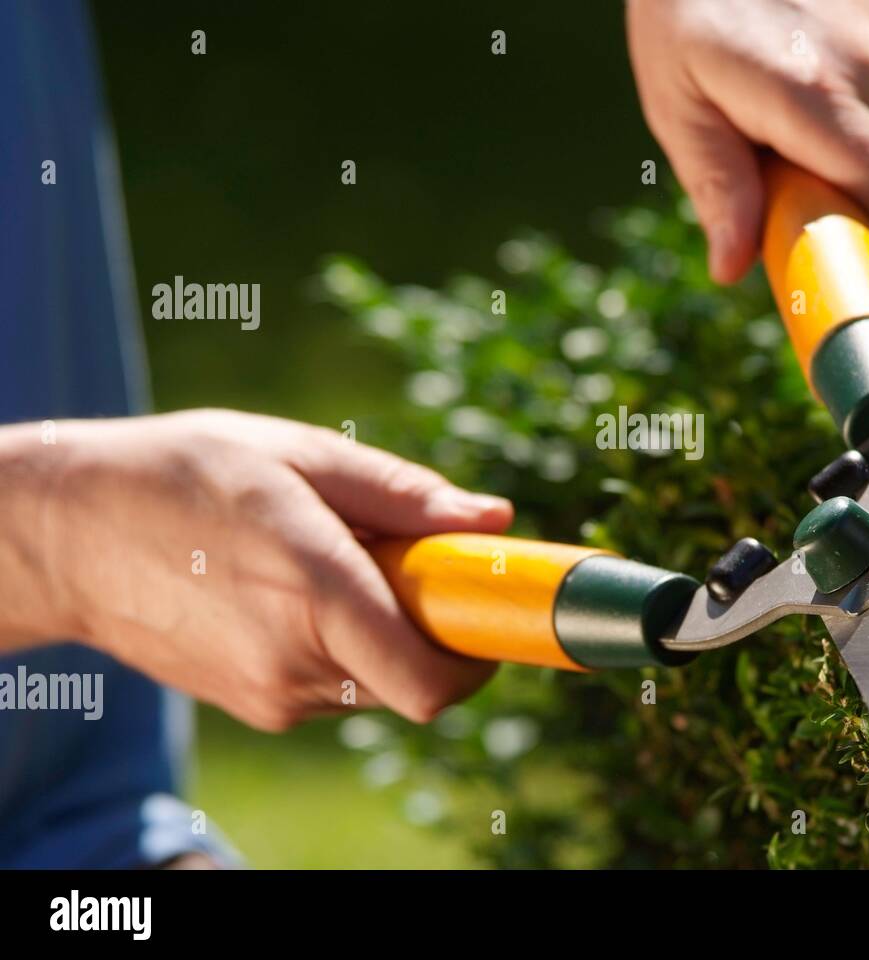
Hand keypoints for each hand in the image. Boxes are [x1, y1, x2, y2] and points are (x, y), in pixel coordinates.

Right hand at [0, 409, 513, 730]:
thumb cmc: (184, 475)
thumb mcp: (301, 458)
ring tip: (325, 558)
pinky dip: (344, 642)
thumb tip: (493, 520)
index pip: (434, 682)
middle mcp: (295, 664)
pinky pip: (336, 683)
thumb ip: (405, 497)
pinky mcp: (254, 707)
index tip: (488, 608)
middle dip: (431, 623)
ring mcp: (271, 697)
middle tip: (396, 556)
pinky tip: (292, 588)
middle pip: (418, 677)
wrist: (68, 534)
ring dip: (384, 629)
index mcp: (315, 595)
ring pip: (379, 678)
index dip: (481, 655)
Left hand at [627, 0, 868, 285]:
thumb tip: (736, 268)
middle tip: (778, 206)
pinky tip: (794, 104)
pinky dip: (849, 139)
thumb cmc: (685, 8)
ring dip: (842, 175)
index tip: (866, 299)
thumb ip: (716, 186)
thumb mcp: (677, 101)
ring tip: (775, 138)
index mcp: (816, 97)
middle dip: (846, 221)